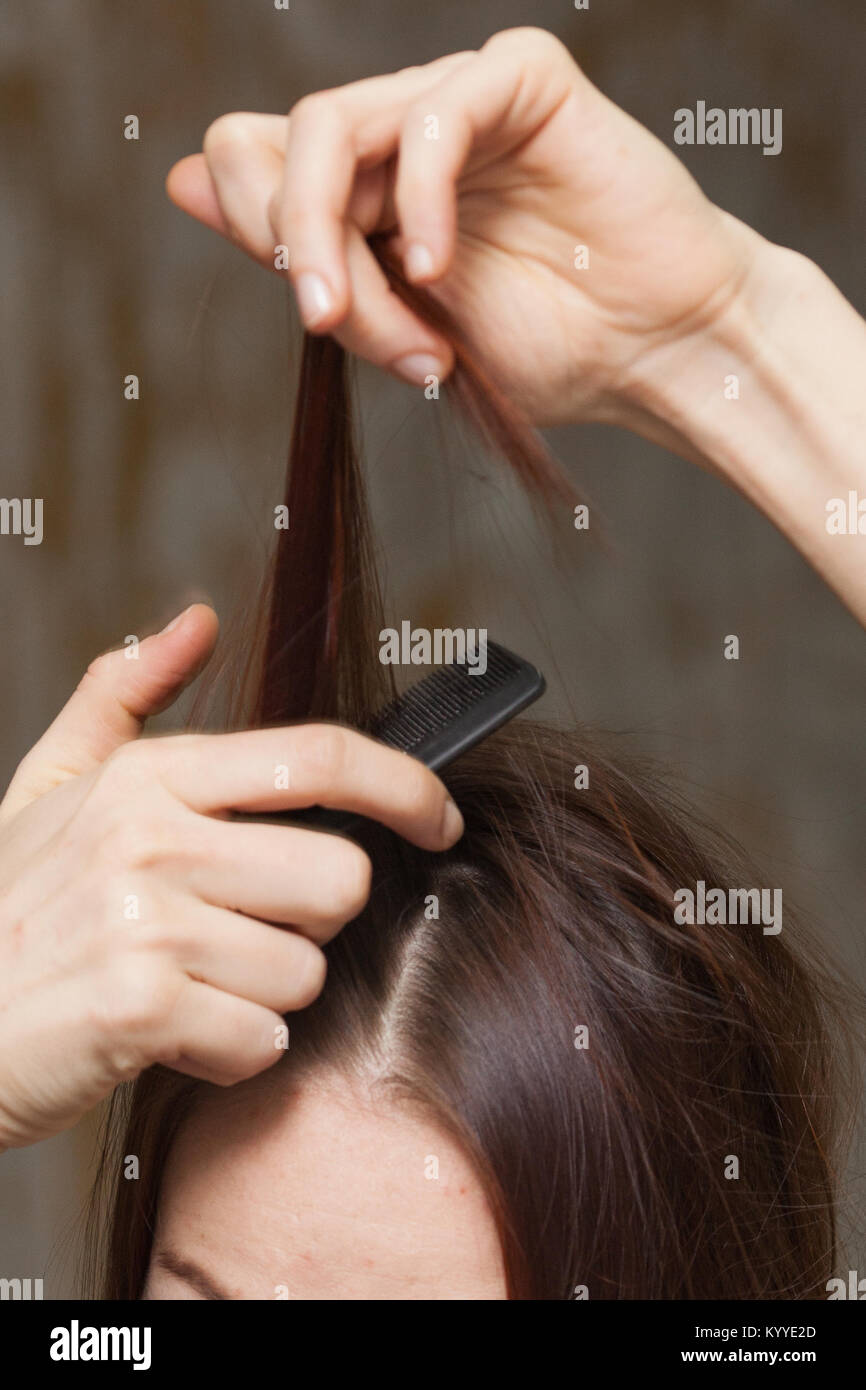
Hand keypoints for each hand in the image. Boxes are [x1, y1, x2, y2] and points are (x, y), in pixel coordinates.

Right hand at [0, 605, 462, 1149]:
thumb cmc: (6, 908)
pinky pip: (261, 1040)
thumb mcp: (49, 784)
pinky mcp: (139, 1007)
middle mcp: (152, 837)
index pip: (319, 756)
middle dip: (310, 921)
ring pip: (306, 971)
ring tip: (190, 985)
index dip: (405, 786)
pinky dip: (230, 1052)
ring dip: (263, 995)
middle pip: (341, 878)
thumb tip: (196, 622)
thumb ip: (123, 694)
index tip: (441, 819)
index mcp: (149, 777)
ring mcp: (145, 921)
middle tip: (241, 932)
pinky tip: (174, 1033)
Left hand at [166, 26, 758, 424]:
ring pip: (329, 128)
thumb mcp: (398, 322)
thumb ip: (302, 253)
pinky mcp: (519, 78)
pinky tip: (441, 268)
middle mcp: (397, 133)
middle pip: (272, 143)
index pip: (247, 159)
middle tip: (343, 331)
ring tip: (413, 330)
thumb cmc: (548, 348)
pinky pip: (429, 116)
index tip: (324, 328)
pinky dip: (421, 202)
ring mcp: (455, 99)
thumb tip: (181, 177)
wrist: (656, 355)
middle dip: (296, 251)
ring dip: (345, 247)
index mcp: (366, 188)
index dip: (261, 234)